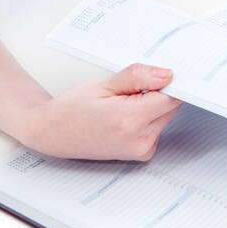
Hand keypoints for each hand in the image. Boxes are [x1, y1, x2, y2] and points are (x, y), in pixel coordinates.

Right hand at [16, 62, 183, 160]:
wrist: (55, 133)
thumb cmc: (73, 108)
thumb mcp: (104, 83)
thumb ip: (138, 77)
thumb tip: (167, 75)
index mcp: (130, 120)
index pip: (172, 97)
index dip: (167, 81)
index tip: (156, 74)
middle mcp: (140, 140)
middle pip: (170, 107)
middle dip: (157, 92)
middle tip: (128, 89)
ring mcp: (142, 150)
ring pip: (165, 116)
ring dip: (152, 105)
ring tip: (123, 103)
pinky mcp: (142, 154)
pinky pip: (157, 128)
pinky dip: (147, 117)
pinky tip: (125, 115)